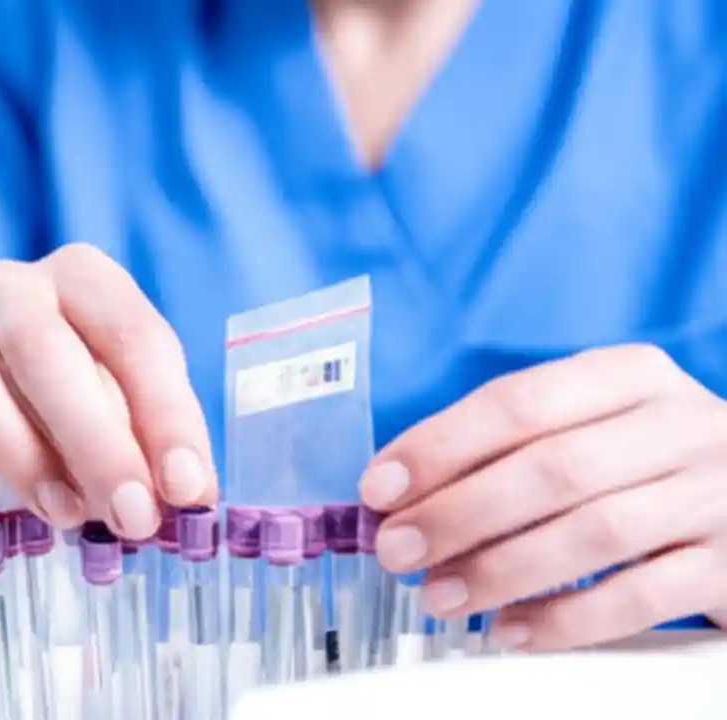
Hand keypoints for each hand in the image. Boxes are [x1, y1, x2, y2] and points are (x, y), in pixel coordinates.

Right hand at [0, 244, 216, 539]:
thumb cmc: (79, 399)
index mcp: (84, 278)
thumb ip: (153, 439)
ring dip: (15, 450)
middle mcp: (8, 285)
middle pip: (43, 348)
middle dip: (94, 441)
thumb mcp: (128, 406)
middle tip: (130, 517)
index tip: (188, 490)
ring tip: (62, 515)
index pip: (131, 335)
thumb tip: (189, 496)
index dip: (165, 415)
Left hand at [360, 344, 726, 650]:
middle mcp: (678, 425)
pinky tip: (513, 630)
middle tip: (397, 549)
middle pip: (553, 468)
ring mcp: (713, 495)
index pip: (520, 402)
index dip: (441, 445)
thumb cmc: (641, 462)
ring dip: (503, 569)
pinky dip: (568, 619)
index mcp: (629, 376)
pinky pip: (642, 597)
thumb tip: (401, 498)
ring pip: (596, 533)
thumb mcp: (588, 427)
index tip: (381, 486)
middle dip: (459, 513)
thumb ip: (505, 451)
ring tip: (441, 596)